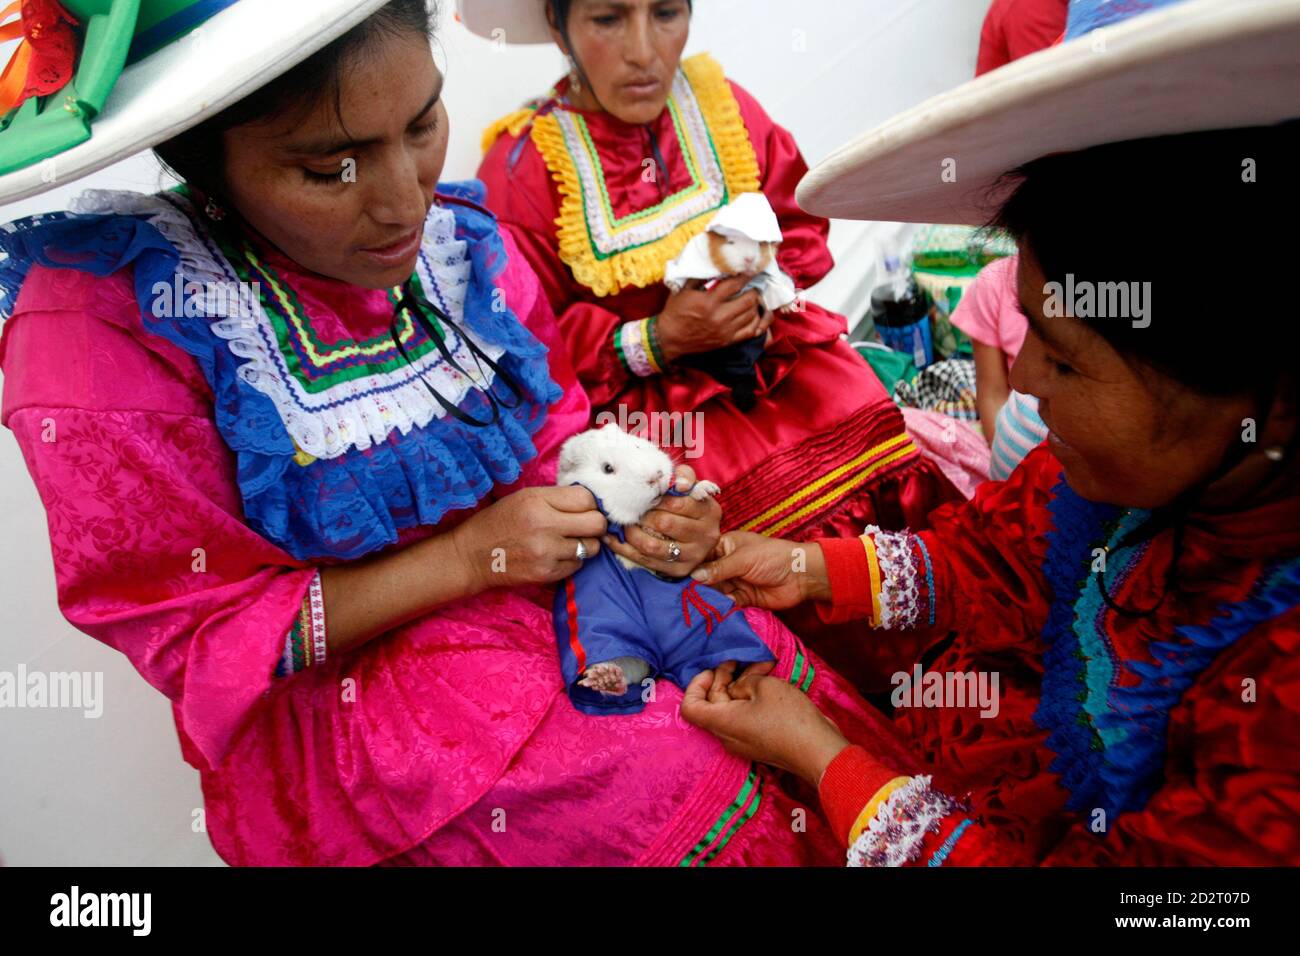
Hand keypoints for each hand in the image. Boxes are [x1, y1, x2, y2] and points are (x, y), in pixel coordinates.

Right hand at [450, 486, 606, 592]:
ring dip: (585, 544)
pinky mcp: (546, 574)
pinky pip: (578, 566)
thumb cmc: (500, 521)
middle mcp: (544, 526)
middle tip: (585, 525)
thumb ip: (558, 497)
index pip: (587, 499)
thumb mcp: (524, 498)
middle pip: (596, 524)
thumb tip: (593, 501)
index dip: (590, 503)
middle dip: (595, 524)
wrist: (472, 555)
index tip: (584, 508)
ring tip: (567, 541)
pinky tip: (555, 555)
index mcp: (537, 502)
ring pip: (591, 547)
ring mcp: (546, 553)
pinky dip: (572, 560)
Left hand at [603, 464, 720, 576]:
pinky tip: (613, 540)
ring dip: (632, 535)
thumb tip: (678, 484)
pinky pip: (647, 562)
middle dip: (642, 516)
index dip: (655, 499)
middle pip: (665, 524)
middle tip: (629, 510)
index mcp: (710, 511)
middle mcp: (706, 535)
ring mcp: (694, 555)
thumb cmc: (687, 505)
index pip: (677, 503)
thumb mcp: (688, 487)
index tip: (643, 497)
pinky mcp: (679, 571)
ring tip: (623, 525)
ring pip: (653, 546)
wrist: (696, 536)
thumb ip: (684, 476)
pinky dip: (625, 550)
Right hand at [656, 276, 772, 362]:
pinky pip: (750, 331)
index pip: (734, 285)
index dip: (745, 276)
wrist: (669, 338)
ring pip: (751, 315)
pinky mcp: (726, 341)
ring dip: (755, 304)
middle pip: (748, 300)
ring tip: (753, 298)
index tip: (750, 270)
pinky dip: (755, 321)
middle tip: (753, 285)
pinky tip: (753, 314)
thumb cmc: (675, 312)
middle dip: (754, 290)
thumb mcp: (684, 290)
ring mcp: (724, 331)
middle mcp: (718, 317)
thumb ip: (700, 277)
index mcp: (707, 302)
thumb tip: (716, 264)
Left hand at [681, 661, 849, 786]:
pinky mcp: (758, 740)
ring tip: (763, 665)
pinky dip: (752, 696)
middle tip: (742, 660)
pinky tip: (769, 680)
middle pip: (713, 702)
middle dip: (725, 676)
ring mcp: (743, 740)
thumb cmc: (788, 718)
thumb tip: (737, 689)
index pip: (689, 707)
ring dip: (742, 683)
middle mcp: (726, 735)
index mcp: (721, 722)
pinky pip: (745, 715)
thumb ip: (743, 682)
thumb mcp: (764, 687)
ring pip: (731, 706)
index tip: (714, 669)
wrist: (818, 751)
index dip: (696, 684)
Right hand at [690, 532, 827, 609]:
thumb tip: (694, 576)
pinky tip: (712, 611)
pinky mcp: (741, 598)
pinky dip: (720, 607)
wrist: (800, 575)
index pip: (702, 555)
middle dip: (696, 585)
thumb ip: (718, 569)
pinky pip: (725, 604)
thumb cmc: (772, 556)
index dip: (690, 565)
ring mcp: (733, 581)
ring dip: (707, 598)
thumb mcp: (743, 559)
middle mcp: (726, 564)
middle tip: (682, 595)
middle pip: (705, 576)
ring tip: (695, 606)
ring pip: (714, 591)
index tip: (675, 576)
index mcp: (724, 546)